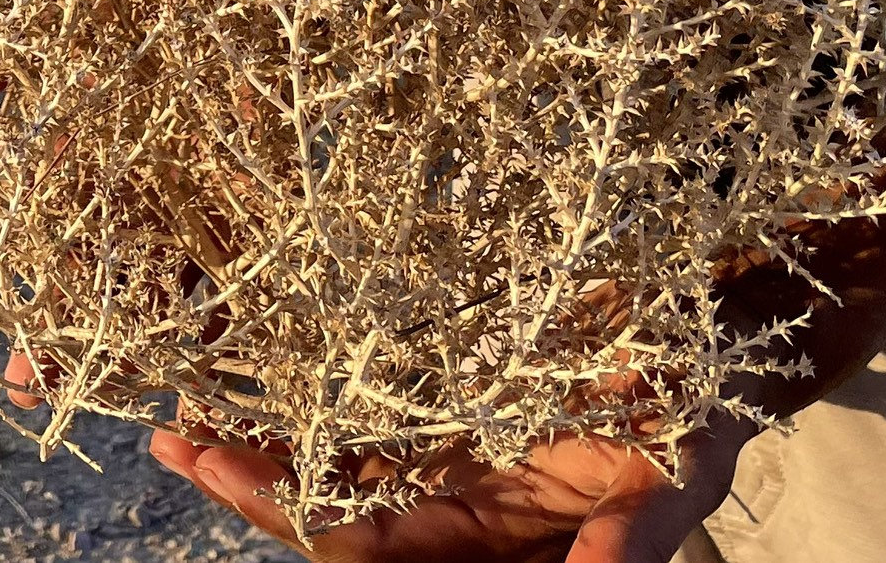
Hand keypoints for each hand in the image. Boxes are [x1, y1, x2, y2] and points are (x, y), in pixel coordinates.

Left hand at [147, 422, 750, 562]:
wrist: (710, 343)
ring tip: (175, 423)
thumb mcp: (676, 480)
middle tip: (175, 445)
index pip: (377, 546)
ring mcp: (443, 455)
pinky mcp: (440, 400)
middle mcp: (456, 508)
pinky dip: (296, 401)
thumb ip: (631, 544)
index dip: (303, 521)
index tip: (228, 474)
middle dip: (253, 489)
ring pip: (330, 467)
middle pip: (333, 515)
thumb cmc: (700, 418)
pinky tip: (235, 374)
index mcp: (496, 539)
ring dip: (255, 450)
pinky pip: (354, 412)